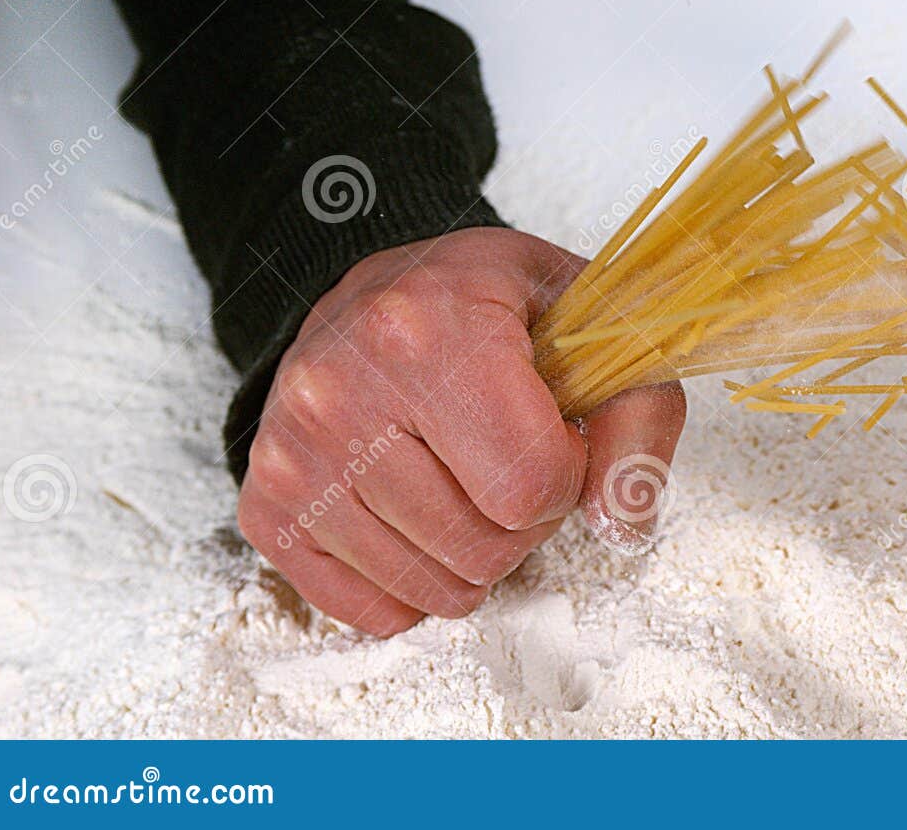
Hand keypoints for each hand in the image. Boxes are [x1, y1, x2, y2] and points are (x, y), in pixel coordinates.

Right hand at [237, 228, 685, 635]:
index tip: (553, 432)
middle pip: (483, 549)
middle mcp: (339, 391)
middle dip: (522, 520)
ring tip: (463, 478)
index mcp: (427, 330)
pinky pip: (373, 611)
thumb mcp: (593, 321)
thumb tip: (624, 523)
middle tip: (505, 457)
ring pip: (432, 590)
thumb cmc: (490, 309)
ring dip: (472, 553)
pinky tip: (417, 512)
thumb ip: (640, 418)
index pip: (531, 485)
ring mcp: (290, 455)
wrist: (380, 294)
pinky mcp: (266, 508)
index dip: (568, 475)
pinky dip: (414, 581)